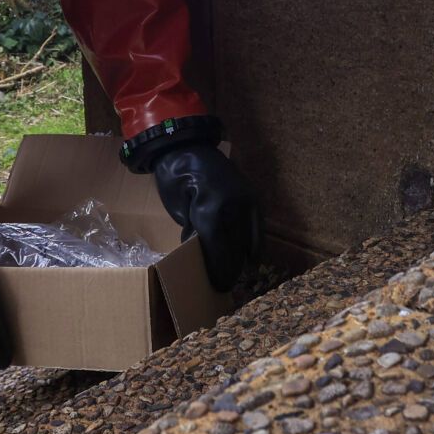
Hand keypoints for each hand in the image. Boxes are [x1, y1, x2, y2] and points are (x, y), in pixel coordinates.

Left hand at [150, 143, 261, 291]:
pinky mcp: (252, 196)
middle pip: (235, 248)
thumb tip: (203, 256)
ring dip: (242, 259)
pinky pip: (257, 226)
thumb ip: (194, 232)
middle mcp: (234, 206)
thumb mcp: (179, 210)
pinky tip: (252, 257)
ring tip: (235, 275)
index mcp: (211, 209)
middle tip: (224, 286)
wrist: (186, 146)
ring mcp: (247, 200)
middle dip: (230, 269)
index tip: (217, 285)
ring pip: (248, 240)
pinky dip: (255, 243)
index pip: (217, 249)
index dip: (217, 270)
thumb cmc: (175, 178)